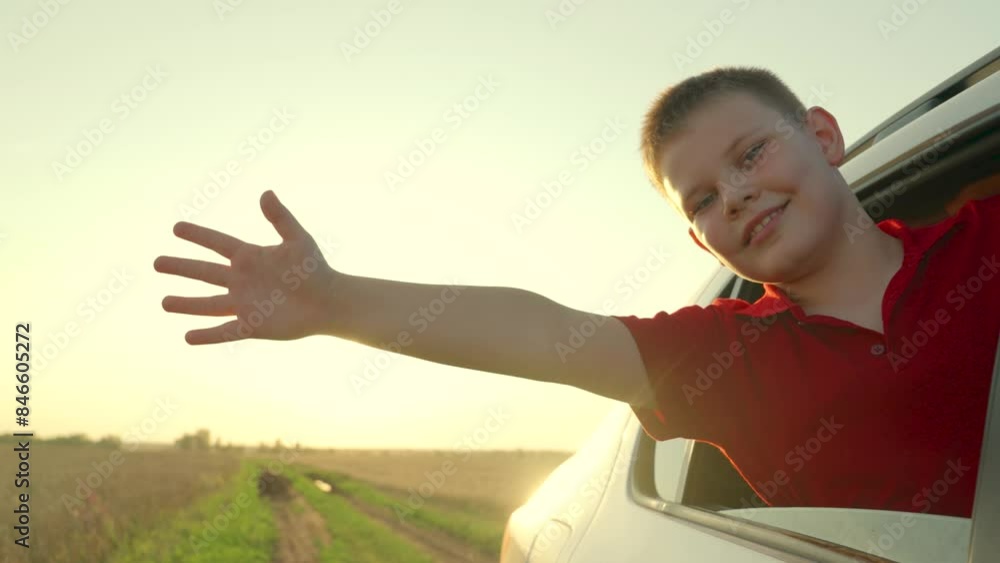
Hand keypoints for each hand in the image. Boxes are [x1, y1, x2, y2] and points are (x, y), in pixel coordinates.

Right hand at [154, 190, 338, 344]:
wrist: (330, 301)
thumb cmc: (315, 269)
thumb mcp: (298, 240)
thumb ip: (280, 218)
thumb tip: (265, 193)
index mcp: (250, 257)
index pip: (218, 243)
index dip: (198, 235)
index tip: (176, 228)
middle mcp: (242, 280)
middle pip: (205, 272)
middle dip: (181, 267)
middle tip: (157, 263)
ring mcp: (245, 304)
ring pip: (208, 304)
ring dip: (186, 304)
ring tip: (164, 302)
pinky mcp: (252, 326)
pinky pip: (225, 331)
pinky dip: (207, 336)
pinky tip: (187, 337)